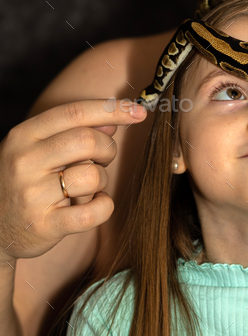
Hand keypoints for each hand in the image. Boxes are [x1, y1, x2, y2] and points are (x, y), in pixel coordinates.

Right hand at [0, 99, 146, 262]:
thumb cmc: (22, 182)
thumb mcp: (35, 149)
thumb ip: (71, 132)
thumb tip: (113, 120)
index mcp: (23, 136)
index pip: (75, 112)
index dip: (112, 109)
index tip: (138, 111)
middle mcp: (25, 161)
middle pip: (88, 140)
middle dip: (108, 149)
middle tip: (103, 160)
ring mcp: (32, 195)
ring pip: (93, 175)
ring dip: (102, 181)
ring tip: (88, 187)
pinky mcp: (45, 225)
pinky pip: (95, 212)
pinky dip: (104, 206)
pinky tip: (94, 205)